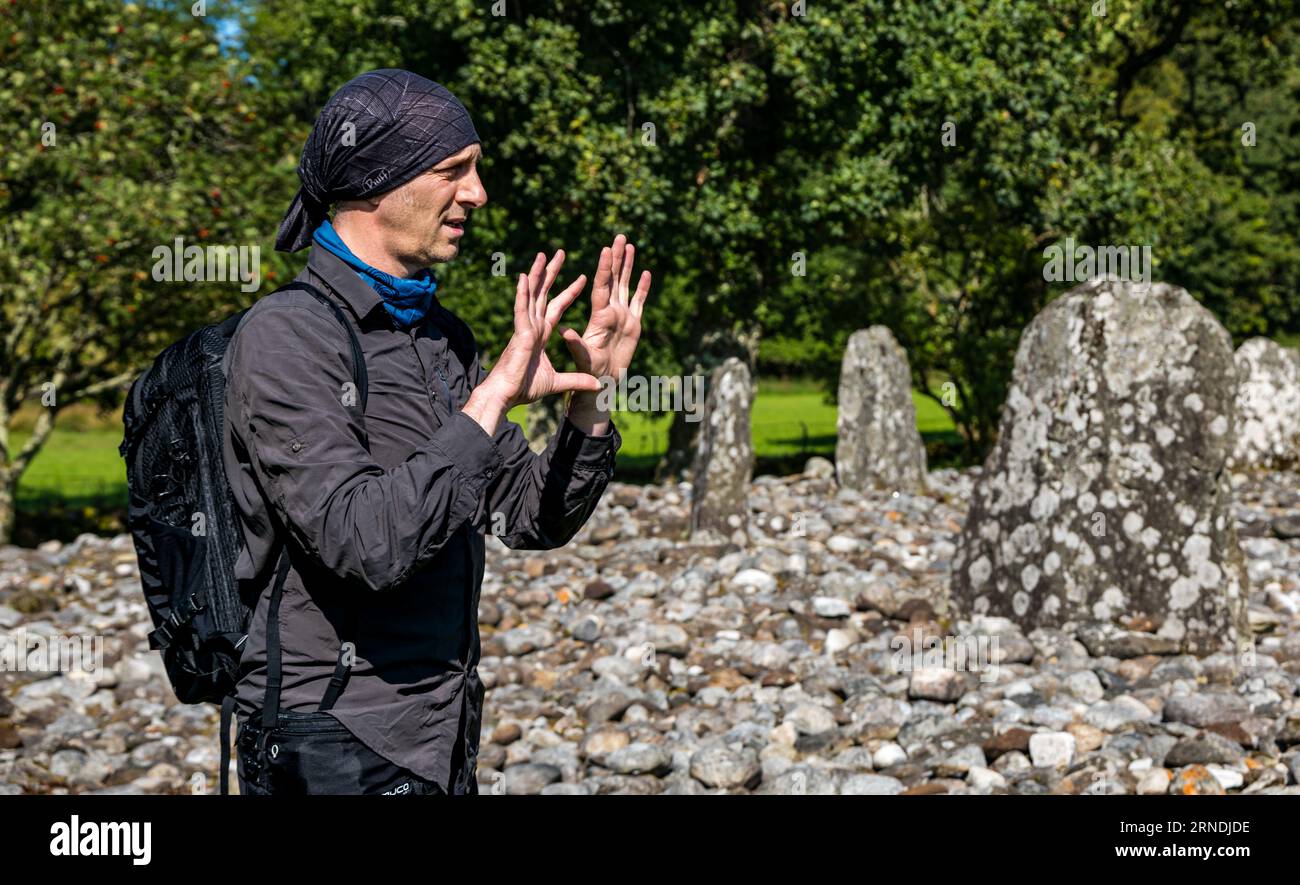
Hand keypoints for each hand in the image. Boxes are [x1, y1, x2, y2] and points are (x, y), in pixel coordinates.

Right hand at [482, 250, 600, 411]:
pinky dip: (522, 293)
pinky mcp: (519, 334)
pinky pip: (521, 310)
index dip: (569, 292)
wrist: (506, 395)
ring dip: (538, 275)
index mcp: (541, 334)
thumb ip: (577, 380)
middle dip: (553, 273)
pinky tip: (525, 277)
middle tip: (560, 253)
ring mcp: (525, 328)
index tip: (583, 278)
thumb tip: (597, 385)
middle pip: (544, 294)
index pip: (558, 307)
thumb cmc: (524, 388)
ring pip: (531, 295)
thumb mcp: (558, 382)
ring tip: (544, 255)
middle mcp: (533, 326)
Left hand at [560, 234, 650, 382]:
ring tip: (629, 245)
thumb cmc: (590, 373)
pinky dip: (642, 288)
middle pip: (613, 279)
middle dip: (616, 258)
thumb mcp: (582, 358)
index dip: (603, 269)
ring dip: (627, 266)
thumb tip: (563, 331)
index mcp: (598, 317)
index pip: (601, 287)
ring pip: (625, 285)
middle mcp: (610, 312)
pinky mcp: (633, 325)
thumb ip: (576, 344)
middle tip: (619, 236)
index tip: (605, 250)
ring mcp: (623, 317)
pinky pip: (638, 302)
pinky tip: (646, 272)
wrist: (603, 383)